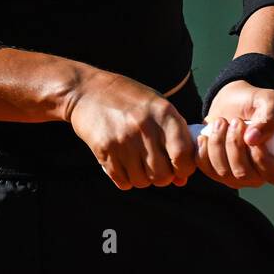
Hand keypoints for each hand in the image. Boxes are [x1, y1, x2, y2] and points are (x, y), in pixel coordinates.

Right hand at [65, 69, 196, 189]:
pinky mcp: (104, 150)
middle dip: (163, 177)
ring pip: (142, 181)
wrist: (88, 91)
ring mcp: (123, 140)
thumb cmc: (129, 99)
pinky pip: (122, 181)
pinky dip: (126, 179)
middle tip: (158, 167)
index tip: (180, 167)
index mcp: (163, 113)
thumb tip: (183, 179)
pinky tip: (125, 164)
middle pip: (163, 174)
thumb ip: (175, 139)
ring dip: (143, 178)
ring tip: (139, 164)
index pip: (183, 154)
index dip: (185, 168)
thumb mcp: (157, 108)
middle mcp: (144, 127)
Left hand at [196, 81, 273, 188]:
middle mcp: (262, 174)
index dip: (260, 157)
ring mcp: (240, 177)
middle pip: (245, 174)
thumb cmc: (256, 102)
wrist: (233, 102)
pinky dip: (204, 152)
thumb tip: (253, 139)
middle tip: (235, 121)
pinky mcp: (220, 173)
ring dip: (219, 144)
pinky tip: (206, 136)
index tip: (249, 131)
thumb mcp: (269, 100)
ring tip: (221, 122)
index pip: (273, 173)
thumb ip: (269, 117)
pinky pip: (208, 171)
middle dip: (234, 145)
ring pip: (224, 172)